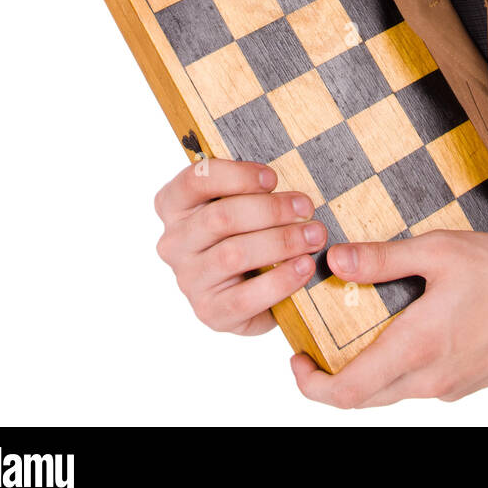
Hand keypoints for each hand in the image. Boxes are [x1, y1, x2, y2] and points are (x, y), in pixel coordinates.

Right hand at [153, 158, 325, 335]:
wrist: (250, 290)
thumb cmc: (248, 233)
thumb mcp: (243, 203)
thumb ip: (252, 189)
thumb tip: (284, 185)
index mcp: (175, 206)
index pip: (195, 180)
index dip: (237, 176)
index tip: (272, 178)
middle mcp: (174, 243)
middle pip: (220, 217)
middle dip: (270, 210)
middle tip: (306, 207)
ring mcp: (189, 280)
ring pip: (233, 254)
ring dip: (281, 242)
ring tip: (313, 235)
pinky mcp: (210, 311)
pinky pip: (246, 296)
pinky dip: (280, 280)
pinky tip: (303, 267)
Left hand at [290, 231, 487, 406]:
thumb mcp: (439, 251)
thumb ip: (383, 259)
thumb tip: (336, 259)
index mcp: (416, 349)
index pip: (347, 391)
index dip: (311, 383)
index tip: (297, 357)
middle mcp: (429, 379)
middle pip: (363, 398)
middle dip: (330, 378)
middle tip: (315, 345)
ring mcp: (448, 386)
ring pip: (390, 392)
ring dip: (364, 370)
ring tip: (354, 328)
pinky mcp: (464, 382)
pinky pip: (416, 384)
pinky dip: (395, 365)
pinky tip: (399, 328)